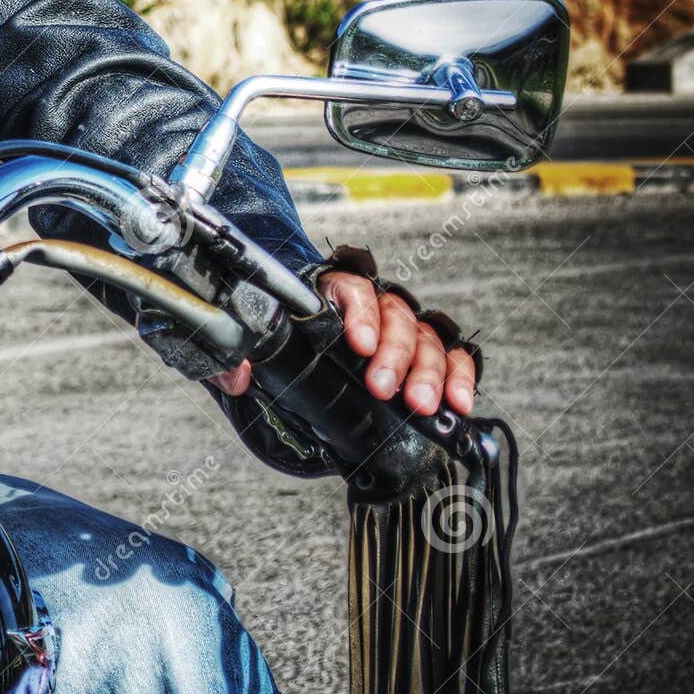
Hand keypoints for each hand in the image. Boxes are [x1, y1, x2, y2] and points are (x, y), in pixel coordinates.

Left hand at [208, 271, 476, 415]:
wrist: (298, 371)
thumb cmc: (282, 349)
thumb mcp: (252, 351)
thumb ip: (235, 359)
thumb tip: (237, 375)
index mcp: (330, 293)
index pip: (353, 288)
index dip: (361, 313)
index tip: (360, 345)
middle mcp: (374, 307)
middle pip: (396, 315)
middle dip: (394, 354)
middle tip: (383, 389)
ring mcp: (403, 331)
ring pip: (426, 338)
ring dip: (428, 371)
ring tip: (420, 405)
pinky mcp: (424, 358)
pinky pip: (452, 359)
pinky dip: (458, 378)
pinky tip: (458, 403)